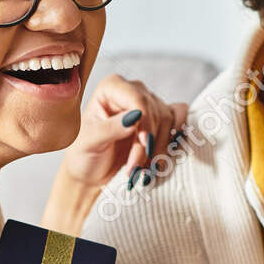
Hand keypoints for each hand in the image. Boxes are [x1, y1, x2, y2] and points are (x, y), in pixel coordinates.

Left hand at [57, 73, 188, 191]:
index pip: (137, 97)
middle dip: (147, 143)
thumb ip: (110, 128)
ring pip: (169, 120)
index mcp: (111, 88)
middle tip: (134, 168)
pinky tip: (158, 159)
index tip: (144, 144)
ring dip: (159, 148)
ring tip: (141, 169)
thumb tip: (135, 117)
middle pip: (155, 112)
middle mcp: (132, 92)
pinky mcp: (160, 121)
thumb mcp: (90, 142)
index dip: (145, 120)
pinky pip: (179, 122)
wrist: (93, 175)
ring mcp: (148, 105)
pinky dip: (171, 142)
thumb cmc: (85, 155)